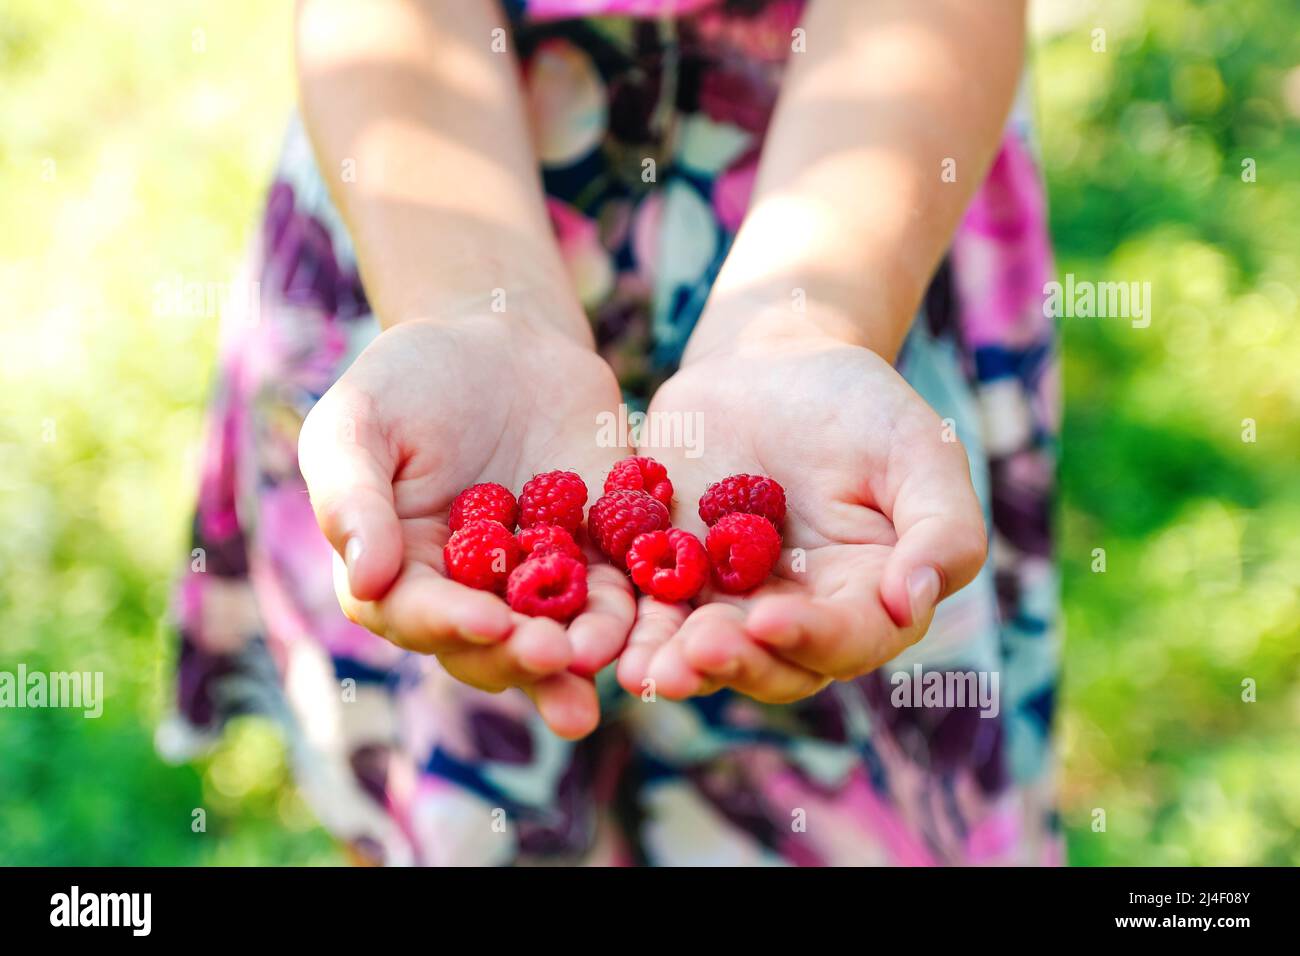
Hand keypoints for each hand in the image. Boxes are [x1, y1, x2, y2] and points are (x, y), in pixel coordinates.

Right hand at [298, 314, 633, 737]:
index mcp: (397, 574)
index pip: (416, 614)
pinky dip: (627, 611)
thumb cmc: (408, 379)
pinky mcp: (595, 558)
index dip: (450, 623)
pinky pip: (613, 593)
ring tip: (599, 656)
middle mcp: (466, 595)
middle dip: (520, 657)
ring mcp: (534, 583)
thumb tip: (364, 580)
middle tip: (553, 655)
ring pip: (555, 636)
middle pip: (489, 648)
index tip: (488, 621)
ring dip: (578, 653)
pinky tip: (645, 624)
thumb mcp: (357, 421)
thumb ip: (352, 496)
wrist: (498, 339)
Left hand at [616, 324, 986, 703]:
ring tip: (647, 672)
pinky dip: (632, 630)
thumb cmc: (860, 404)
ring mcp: (732, 601)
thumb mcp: (919, 449)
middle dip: (736, 664)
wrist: (771, 362)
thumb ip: (940, 526)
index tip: (773, 618)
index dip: (814, 636)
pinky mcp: (671, 577)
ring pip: (707, 653)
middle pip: (774, 665)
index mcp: (869, 596)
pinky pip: (651, 613)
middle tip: (700, 650)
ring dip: (678, 666)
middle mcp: (801, 614)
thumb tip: (915, 601)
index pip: (850, 637)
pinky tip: (606, 640)